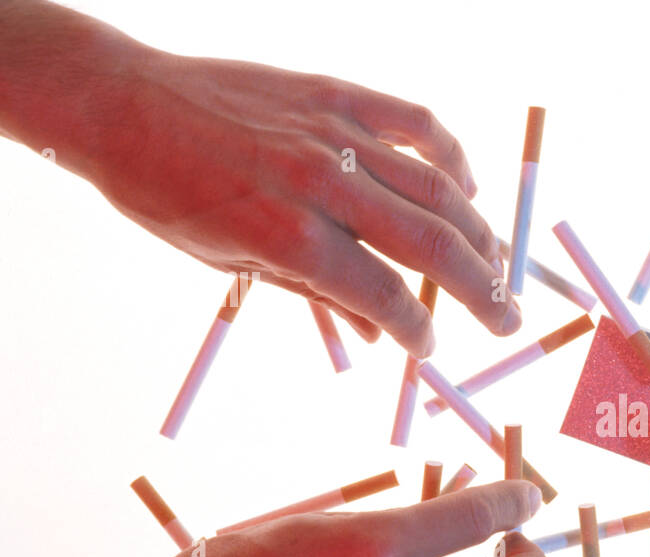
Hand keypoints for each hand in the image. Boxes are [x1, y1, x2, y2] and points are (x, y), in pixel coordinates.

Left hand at [2, 1, 523, 357]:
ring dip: (479, 233)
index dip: (420, 331)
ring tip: (497, 265)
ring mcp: (333, 133)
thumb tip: (377, 336)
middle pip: (432, 245)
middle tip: (508, 321)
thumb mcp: (233, 263)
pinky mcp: (335, 93)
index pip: (386, 296)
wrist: (121, 103)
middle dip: (481, 291)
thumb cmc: (167, 195)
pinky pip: (415, 122)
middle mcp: (322, 185)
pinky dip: (451, 155)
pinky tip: (467, 186)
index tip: (432, 349)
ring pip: (437, 188)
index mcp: (290, 238)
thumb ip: (315, 295)